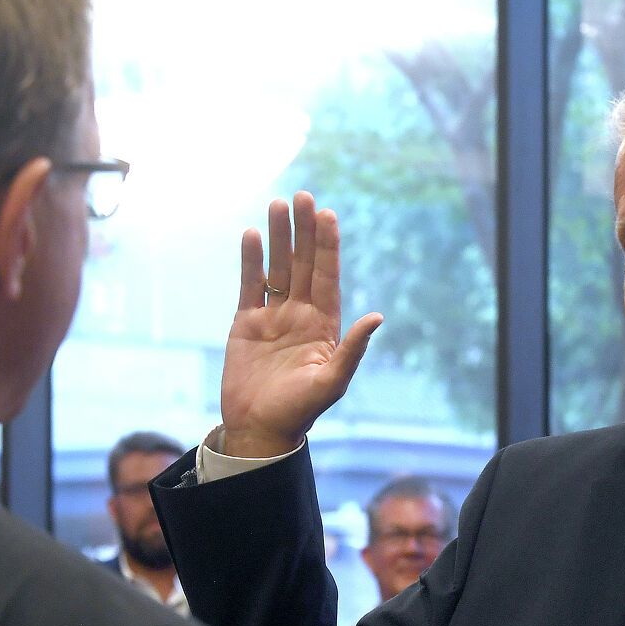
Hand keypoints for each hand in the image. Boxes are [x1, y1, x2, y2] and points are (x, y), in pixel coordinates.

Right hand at [220, 192, 381, 456]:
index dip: (327, 246)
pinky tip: (253, 235)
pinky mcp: (247, 324)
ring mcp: (273, 317)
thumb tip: (377, 316)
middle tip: (304, 197)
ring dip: (279, 238)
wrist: (259, 429)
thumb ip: (353, 349)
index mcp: (324, 325)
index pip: (327, 276)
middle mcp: (301, 315)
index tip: (328, 216)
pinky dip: (252, 260)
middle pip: (303, 264)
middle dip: (304, 231)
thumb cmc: (300, 410)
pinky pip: (250, 285)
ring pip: (277, 268)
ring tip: (278, 204)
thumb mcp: (332, 381)